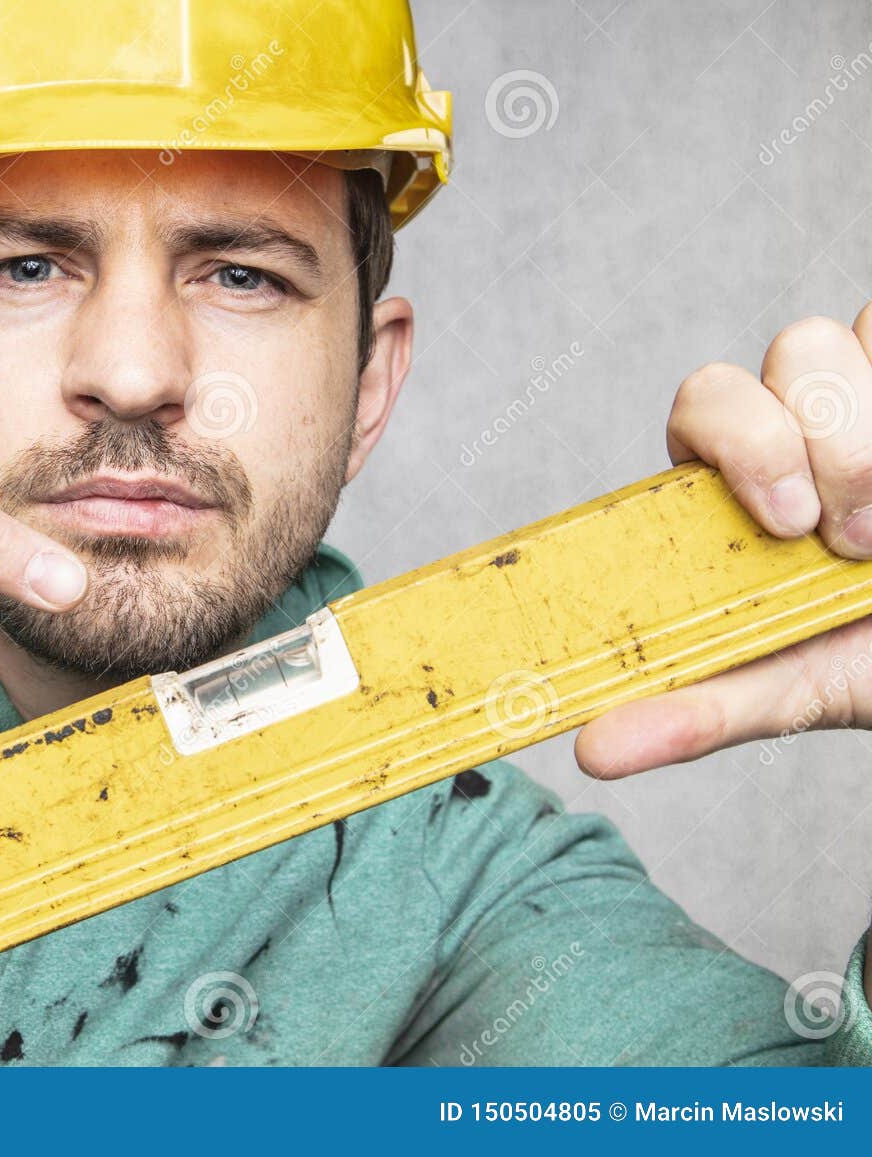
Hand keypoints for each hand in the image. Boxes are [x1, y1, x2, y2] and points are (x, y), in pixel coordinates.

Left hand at [576, 304, 871, 776]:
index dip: (741, 440)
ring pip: (842, 333)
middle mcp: (811, 419)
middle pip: (789, 348)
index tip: (784, 525)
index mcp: (748, 476)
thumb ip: (700, 709)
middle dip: (817, 440)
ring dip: (865, 434)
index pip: (708, 400)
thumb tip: (592, 753)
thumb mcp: (797, 687)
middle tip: (845, 540)